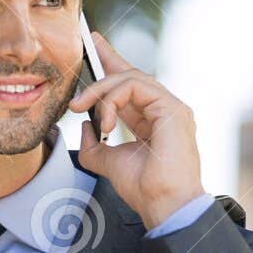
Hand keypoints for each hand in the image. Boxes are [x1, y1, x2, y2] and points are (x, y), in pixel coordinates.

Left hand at [68, 31, 205, 230]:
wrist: (163, 205)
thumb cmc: (144, 189)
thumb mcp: (109, 162)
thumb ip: (95, 144)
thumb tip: (84, 126)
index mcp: (152, 120)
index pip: (131, 86)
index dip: (113, 64)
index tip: (95, 48)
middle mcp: (164, 110)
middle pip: (132, 74)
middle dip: (105, 63)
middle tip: (82, 64)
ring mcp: (170, 107)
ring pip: (130, 78)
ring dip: (100, 91)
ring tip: (81, 108)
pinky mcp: (171, 107)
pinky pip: (136, 86)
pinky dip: (113, 99)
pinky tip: (106, 121)